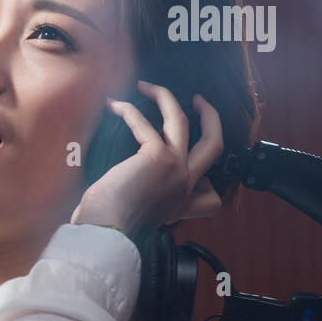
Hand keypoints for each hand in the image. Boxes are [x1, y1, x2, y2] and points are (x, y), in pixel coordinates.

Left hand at [71, 80, 224, 235]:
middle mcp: (185, 186)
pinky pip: (144, 123)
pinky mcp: (158, 156)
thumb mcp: (138, 220)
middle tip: (197, 100)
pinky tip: (114, 105)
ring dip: (165, 97)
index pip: (213, 197)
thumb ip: (145, 206)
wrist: (107, 233)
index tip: (191, 174)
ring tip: (148, 86)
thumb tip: (126, 191)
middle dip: (210, 116)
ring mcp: (176, 169)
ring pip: (181, 121)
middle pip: (214, 144)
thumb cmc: (110, 228)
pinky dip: (128, 110)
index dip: (208, 183)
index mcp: (182, 205)